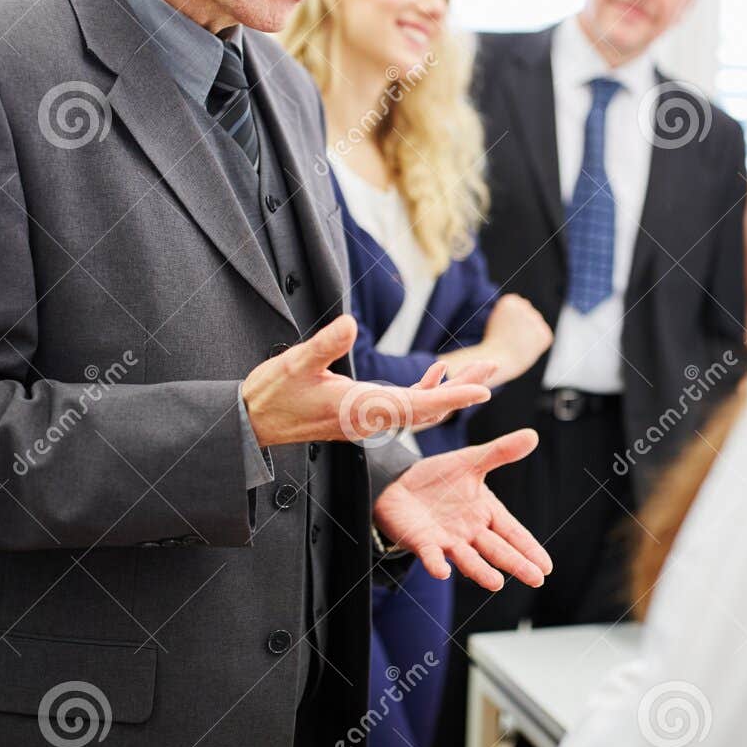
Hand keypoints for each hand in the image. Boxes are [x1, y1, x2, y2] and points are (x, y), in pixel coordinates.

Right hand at [242, 314, 489, 446]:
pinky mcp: (362, 414)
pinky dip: (425, 392)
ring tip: (478, 371)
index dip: (452, 397)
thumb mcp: (295, 364)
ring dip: (448, 391)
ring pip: (419, 408)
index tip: (483, 390)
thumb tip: (349, 324)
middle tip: (494, 371)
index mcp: (360, 408)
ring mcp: (367, 419)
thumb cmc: (272, 396)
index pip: (417, 405)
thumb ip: (324, 345)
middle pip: (428, 408)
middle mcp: (370, 419)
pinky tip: (434, 374)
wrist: (253, 423)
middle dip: (462, 391)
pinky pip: (404, 406)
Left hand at [372, 428, 551, 590]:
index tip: (546, 567)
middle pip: (497, 550)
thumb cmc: (438, 478)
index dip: (529, 548)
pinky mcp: (423, 542)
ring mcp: (447, 540)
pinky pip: (431, 555)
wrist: (398, 483)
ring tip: (496, 584)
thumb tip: (533, 435)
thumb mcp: (471, 461)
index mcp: (486, 514)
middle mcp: (470, 532)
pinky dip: (437, 564)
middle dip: (516, 564)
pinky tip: (444, 572)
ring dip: (480, 572)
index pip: (513, 533)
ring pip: (468, 559)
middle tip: (536, 580)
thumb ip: (500, 452)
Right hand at [478, 294, 553, 382]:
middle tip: (509, 339)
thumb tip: (533, 320)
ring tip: (516, 345)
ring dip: (530, 334)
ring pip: (536, 325)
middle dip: (522, 325)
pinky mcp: (545, 333)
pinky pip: (544, 337)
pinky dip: (537, 345)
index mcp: (511, 300)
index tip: (500, 329)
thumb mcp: (498, 321)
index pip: (517, 306)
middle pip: (528, 313)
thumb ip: (515, 316)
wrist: (496, 362)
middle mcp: (525, 305)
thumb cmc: (493, 346)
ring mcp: (536, 319)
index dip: (509, 320)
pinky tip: (525, 349)